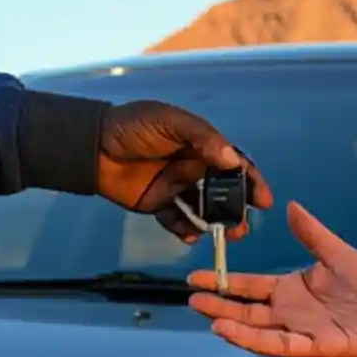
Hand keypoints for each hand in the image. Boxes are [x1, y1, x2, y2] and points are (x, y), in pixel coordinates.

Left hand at [97, 100, 272, 241]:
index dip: (252, 181)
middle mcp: (194, 167)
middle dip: (238, 209)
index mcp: (201, 146)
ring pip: (205, 210)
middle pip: (224, 192)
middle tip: (243, 226)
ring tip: (224, 236)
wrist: (92, 146)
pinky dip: (187, 230)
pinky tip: (191, 235)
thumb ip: (202, 138)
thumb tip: (232, 159)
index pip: (234, 164)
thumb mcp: (169, 121)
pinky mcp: (159, 205)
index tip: (264, 200)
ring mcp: (177, 187)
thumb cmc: (133, 126)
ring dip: (217, 224)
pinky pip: (179, 221)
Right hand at [187, 201, 356, 356]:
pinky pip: (279, 345)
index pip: (249, 287)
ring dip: (232, 323)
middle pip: (246, 310)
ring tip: (207, 315)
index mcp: (291, 289)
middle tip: (192, 298)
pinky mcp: (313, 346)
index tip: (197, 278)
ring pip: (257, 330)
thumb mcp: (335, 252)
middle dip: (218, 305)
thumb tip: (290, 207)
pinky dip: (254, 339)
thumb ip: (311, 233)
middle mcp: (290, 312)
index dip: (224, 283)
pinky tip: (232, 332)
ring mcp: (299, 330)